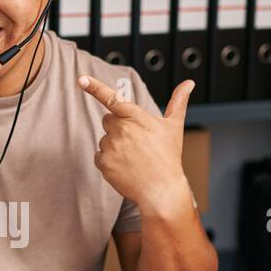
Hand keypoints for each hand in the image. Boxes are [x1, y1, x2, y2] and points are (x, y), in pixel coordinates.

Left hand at [80, 75, 194, 213]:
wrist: (160, 191)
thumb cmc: (168, 158)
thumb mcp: (174, 127)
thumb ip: (178, 102)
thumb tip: (189, 83)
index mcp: (137, 118)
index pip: (113, 99)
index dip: (95, 87)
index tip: (81, 79)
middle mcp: (122, 130)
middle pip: (107, 120)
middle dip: (117, 127)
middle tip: (136, 143)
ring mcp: (111, 147)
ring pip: (104, 139)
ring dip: (114, 146)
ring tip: (133, 159)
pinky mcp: (103, 163)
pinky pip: (99, 155)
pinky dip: (108, 161)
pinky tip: (124, 168)